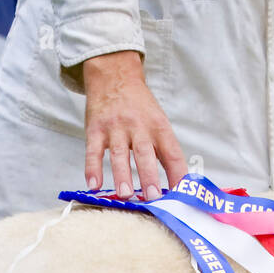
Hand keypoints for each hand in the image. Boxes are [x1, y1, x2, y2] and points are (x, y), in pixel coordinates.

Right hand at [82, 51, 186, 199]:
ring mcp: (115, 128)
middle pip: (145, 153)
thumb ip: (165, 151)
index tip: (180, 194)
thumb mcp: (158, 122)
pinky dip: (92, 169)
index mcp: (158, 126)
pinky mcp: (95, 130)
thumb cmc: (140, 107)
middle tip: (152, 197)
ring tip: (125, 194)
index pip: (172, 153)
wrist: (114, 75)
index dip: (177, 173)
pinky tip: (94, 185)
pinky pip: (93, 151)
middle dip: (149, 176)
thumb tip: (178, 184)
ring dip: (122, 175)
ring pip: (119, 154)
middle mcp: (138, 126)